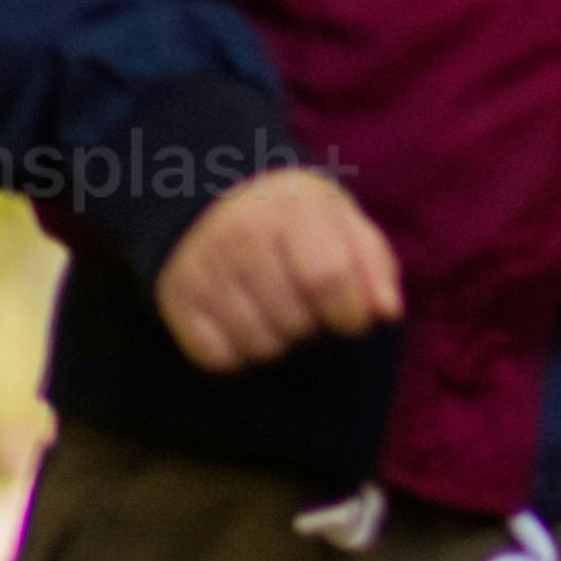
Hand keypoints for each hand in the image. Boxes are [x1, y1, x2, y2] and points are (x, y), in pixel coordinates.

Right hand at [157, 163, 400, 373]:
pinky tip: (249, 327)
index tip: (352, 320)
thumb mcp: (347, 226)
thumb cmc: (301, 223)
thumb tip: (385, 313)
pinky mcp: (175, 299)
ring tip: (281, 314)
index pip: (326, 279)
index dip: (349, 314)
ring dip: (282, 344)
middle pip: (294, 320)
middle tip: (310, 308)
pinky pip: (217, 359)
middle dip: (316, 328)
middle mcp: (239, 236)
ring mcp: (202, 269)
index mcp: (293, 210)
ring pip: (259, 345)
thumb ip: (374, 268)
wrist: (218, 202)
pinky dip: (242, 357)